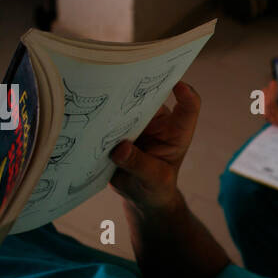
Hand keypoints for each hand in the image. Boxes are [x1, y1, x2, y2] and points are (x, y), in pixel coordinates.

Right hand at [109, 80, 199, 212]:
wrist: (138, 195)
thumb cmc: (156, 187)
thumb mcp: (153, 180)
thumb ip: (139, 165)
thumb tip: (120, 149)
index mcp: (176, 132)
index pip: (189, 107)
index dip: (186, 94)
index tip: (177, 85)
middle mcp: (158, 122)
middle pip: (153, 97)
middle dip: (141, 87)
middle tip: (124, 81)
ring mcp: (138, 123)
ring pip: (128, 104)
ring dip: (116, 101)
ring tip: (101, 98)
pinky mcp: (119, 129)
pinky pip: (111, 117)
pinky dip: (102, 115)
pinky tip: (89, 112)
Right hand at [265, 78, 277, 127]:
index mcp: (275, 86)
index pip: (271, 103)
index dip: (277, 115)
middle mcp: (266, 91)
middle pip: (267, 110)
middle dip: (276, 120)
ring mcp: (263, 98)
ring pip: (266, 114)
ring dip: (275, 121)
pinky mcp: (263, 104)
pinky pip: (266, 116)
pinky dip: (274, 120)